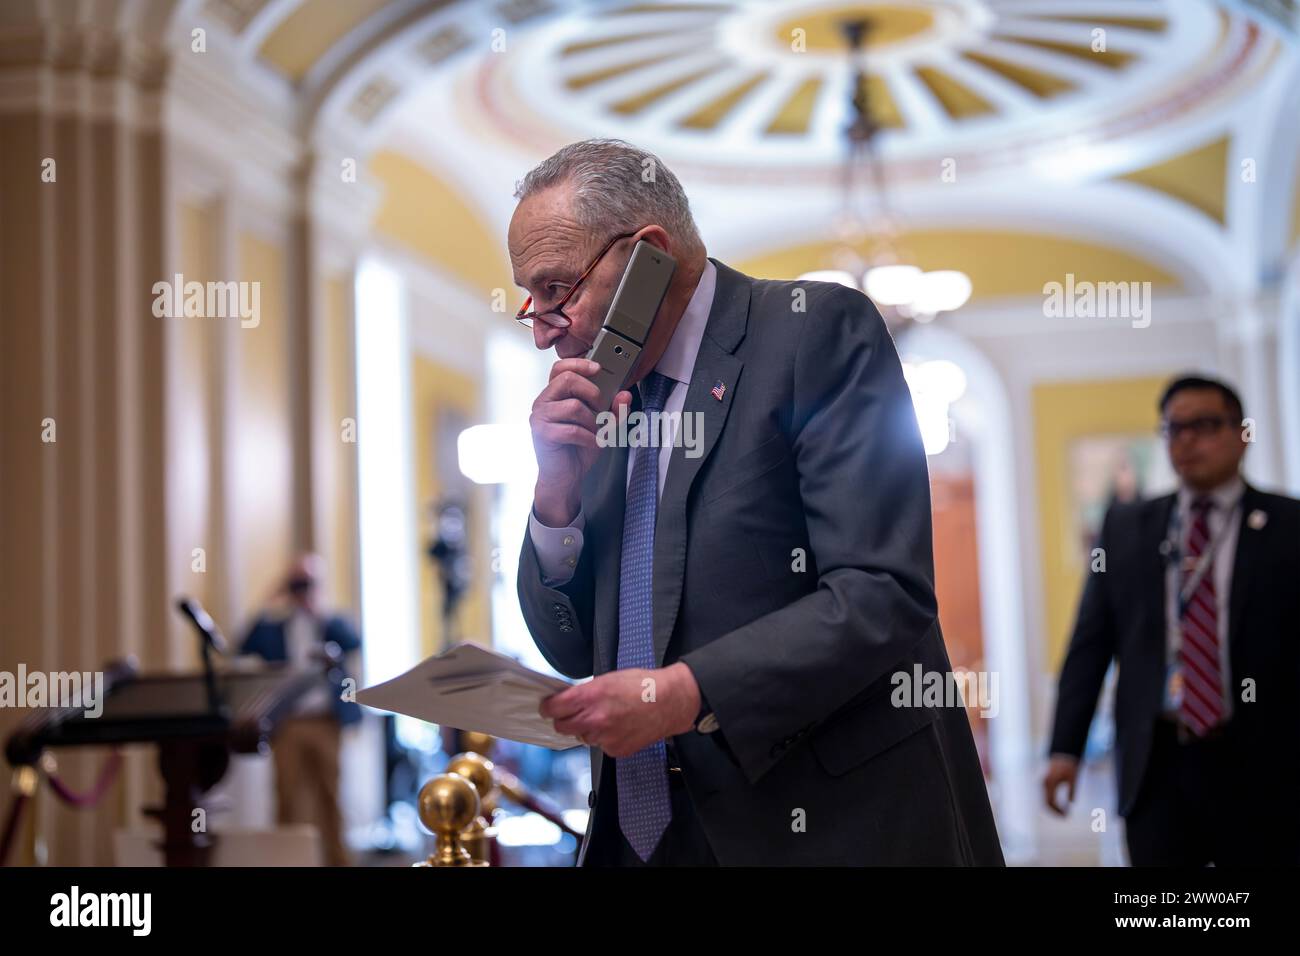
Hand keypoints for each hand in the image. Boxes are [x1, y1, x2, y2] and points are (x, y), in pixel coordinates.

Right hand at [530, 358, 630, 526]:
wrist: (564, 478)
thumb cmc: (577, 448)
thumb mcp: (602, 426)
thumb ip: (614, 410)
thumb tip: (624, 395)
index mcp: (555, 395)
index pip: (560, 367)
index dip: (579, 363)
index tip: (599, 368)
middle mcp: (543, 402)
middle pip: (567, 379)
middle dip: (592, 392)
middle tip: (600, 407)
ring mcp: (540, 417)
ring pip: (573, 406)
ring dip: (592, 421)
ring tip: (594, 431)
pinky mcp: (542, 434)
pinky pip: (571, 430)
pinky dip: (588, 438)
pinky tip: (590, 443)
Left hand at [540, 662, 701, 756]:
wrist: (670, 702)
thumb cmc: (643, 686)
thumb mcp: (608, 679)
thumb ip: (585, 692)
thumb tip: (569, 699)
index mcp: (589, 697)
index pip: (552, 708)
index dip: (548, 707)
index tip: (548, 707)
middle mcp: (594, 720)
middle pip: (561, 727)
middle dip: (564, 719)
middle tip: (573, 713)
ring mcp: (604, 737)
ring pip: (582, 737)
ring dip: (587, 729)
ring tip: (606, 717)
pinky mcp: (615, 750)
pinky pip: (600, 745)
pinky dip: (605, 738)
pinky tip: (618, 727)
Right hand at [1043, 754, 1079, 815]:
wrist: (1063, 753)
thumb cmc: (1070, 765)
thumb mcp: (1074, 777)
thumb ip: (1073, 790)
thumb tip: (1071, 802)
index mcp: (1050, 782)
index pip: (1050, 801)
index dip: (1057, 811)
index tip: (1066, 815)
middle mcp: (1044, 783)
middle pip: (1046, 802)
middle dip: (1054, 811)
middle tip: (1064, 817)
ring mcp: (1043, 782)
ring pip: (1045, 799)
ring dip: (1053, 807)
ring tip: (1062, 812)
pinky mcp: (1045, 782)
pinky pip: (1046, 795)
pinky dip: (1052, 802)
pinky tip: (1059, 805)